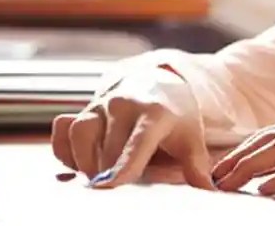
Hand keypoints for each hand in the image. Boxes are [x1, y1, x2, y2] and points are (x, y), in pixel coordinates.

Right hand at [50, 67, 213, 189]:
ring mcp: (102, 104)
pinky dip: (65, 149)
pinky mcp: (85, 108)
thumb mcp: (190, 138)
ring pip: (81, 134)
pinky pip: (65, 129)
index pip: (136, 143)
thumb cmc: (175, 116)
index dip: (124, 165)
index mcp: (153, 113)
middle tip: (114, 193)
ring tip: (97, 180)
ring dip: (84, 162)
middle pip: (107, 147)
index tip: (113, 186)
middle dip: (108, 174)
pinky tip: (76, 165)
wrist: (158, 81)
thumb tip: (210, 191)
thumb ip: (196, 166)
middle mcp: (124, 104)